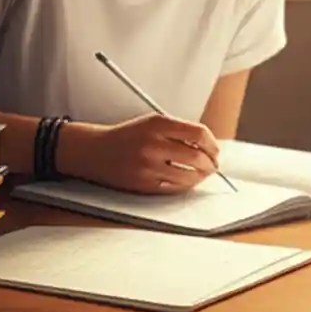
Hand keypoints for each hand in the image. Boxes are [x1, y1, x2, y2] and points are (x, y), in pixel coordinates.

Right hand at [56, 113, 220, 194]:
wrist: (96, 151)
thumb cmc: (128, 136)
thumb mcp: (152, 123)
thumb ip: (179, 131)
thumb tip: (209, 146)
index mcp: (158, 124)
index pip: (199, 134)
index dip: (213, 144)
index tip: (215, 150)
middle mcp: (153, 144)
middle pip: (198, 157)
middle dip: (211, 164)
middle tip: (213, 165)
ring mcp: (148, 166)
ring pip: (189, 176)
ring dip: (201, 177)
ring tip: (202, 174)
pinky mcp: (143, 184)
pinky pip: (174, 188)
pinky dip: (185, 185)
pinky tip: (187, 181)